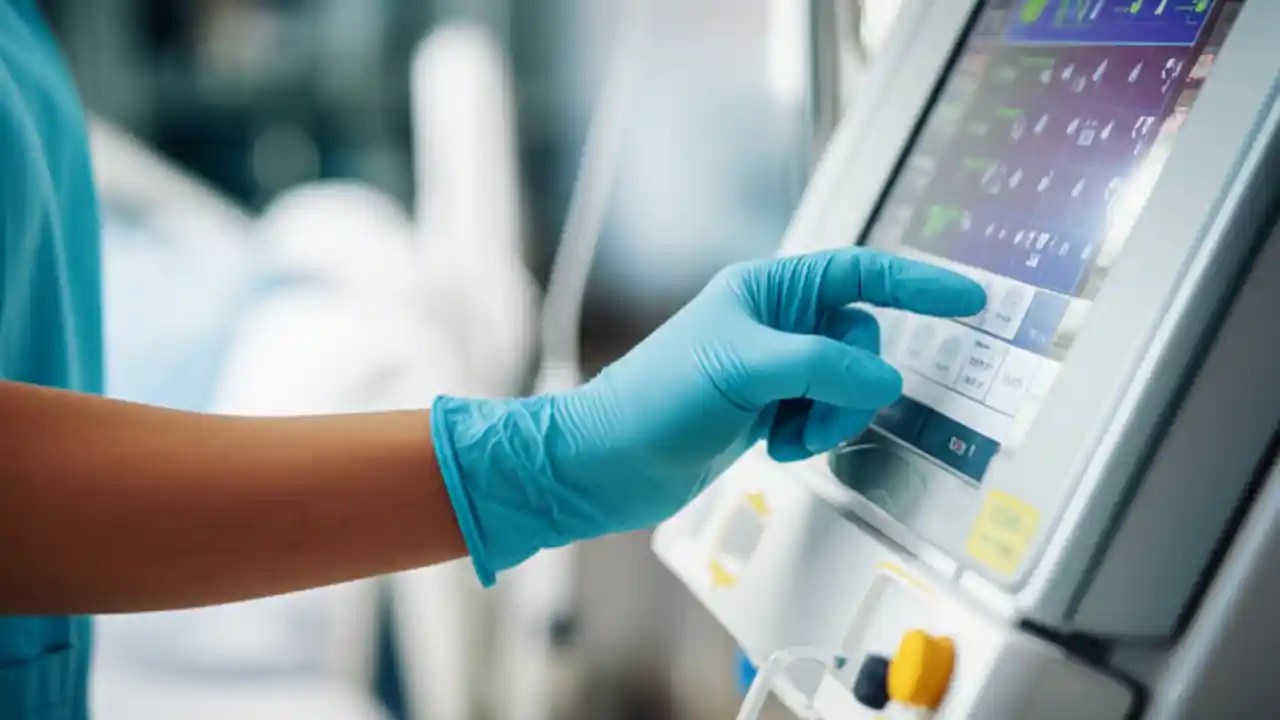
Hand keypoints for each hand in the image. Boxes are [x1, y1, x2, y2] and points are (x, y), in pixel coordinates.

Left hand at [432, 248, 984, 584]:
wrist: (607, 464)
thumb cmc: (653, 401)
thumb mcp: (743, 369)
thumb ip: (822, 368)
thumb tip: (883, 378)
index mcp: (767, 291)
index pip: (860, 273)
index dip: (918, 282)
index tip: (969, 297)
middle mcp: (774, 323)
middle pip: (861, 341)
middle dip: (851, 386)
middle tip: (817, 416)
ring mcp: (773, 368)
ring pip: (847, 384)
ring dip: (831, 417)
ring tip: (787, 437)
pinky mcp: (768, 409)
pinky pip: (825, 414)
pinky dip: (813, 436)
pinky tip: (774, 447)